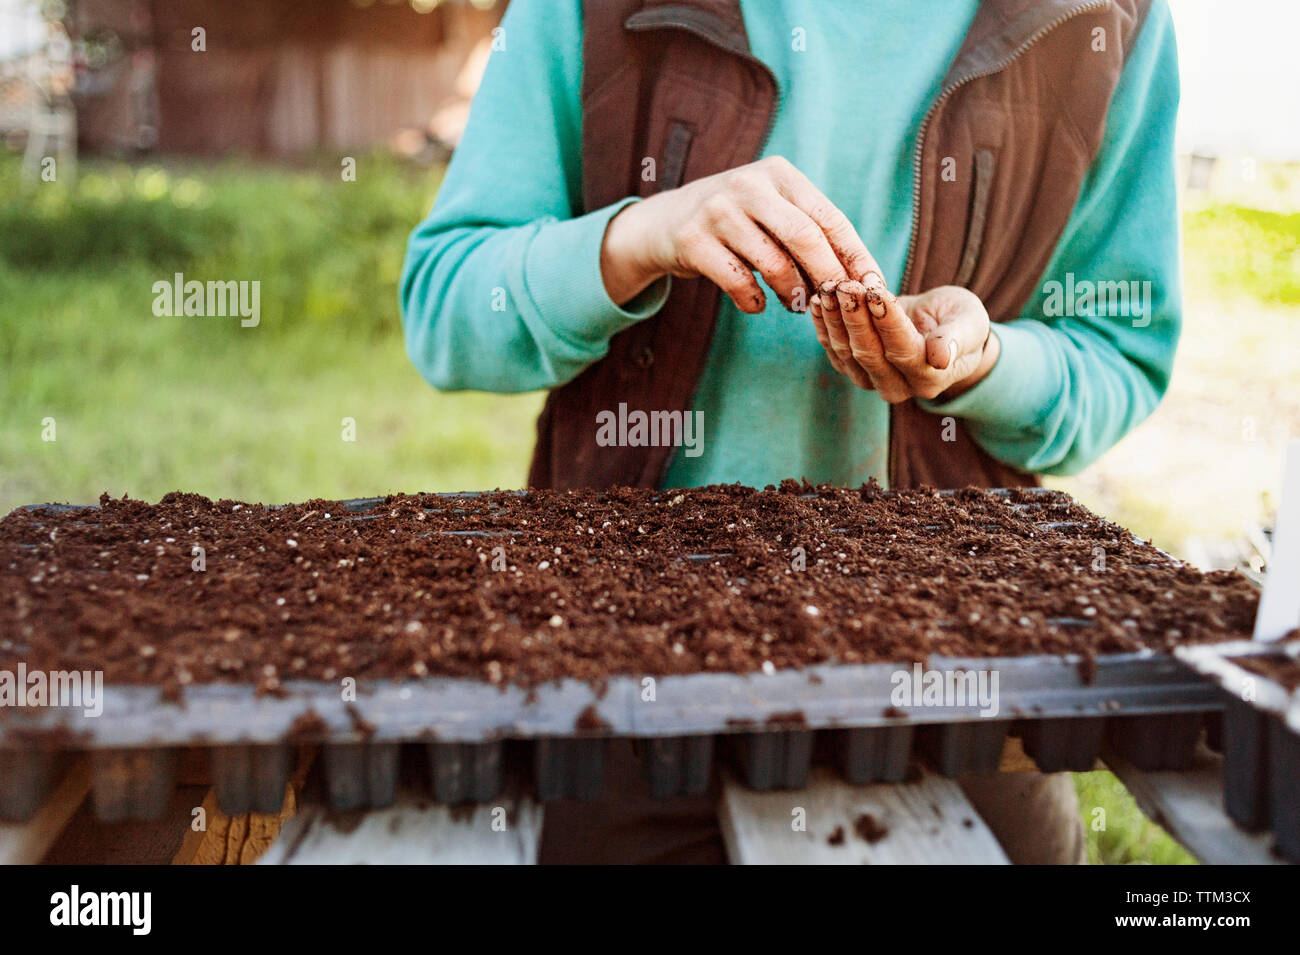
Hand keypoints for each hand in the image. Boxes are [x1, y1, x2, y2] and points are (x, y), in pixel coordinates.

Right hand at [599, 156, 880, 311]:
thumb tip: (859, 277)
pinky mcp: (692, 240)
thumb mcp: (771, 210)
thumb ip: (807, 231)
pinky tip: (756, 304)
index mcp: (778, 174)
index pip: (828, 217)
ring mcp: (717, 211)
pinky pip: (738, 281)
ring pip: (772, 262)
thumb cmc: (735, 223)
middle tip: (838, 302)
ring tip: (796, 305)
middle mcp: (748, 185)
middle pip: (804, 237)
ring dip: (791, 292)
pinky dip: (754, 301)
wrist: (664, 222)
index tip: (872, 286)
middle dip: (828, 276)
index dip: (854, 255)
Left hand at [810, 275, 997, 402]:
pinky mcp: (851, 369)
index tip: (875, 292)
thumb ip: (956, 339)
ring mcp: (870, 381)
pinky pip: (832, 348)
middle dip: (854, 317)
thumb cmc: (961, 322)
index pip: (902, 349)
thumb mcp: (969, 323)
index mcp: (929, 378)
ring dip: (834, 318)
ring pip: (846, 352)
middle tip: (844, 285)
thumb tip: (941, 358)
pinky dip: (823, 323)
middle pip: (868, 353)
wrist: (944, 330)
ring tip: (828, 287)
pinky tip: (817, 299)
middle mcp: (898, 387)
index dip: (887, 322)